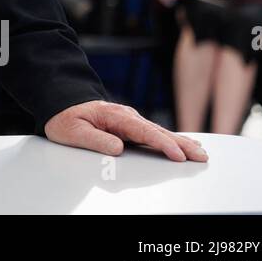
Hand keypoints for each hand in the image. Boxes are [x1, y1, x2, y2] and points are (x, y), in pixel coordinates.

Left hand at [44, 100, 207, 161]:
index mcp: (115, 116)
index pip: (144, 132)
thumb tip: (118, 148)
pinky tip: (184, 145)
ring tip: (200, 152)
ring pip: (160, 133)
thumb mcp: (73, 131)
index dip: (163, 144)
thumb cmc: (65, 118)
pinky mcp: (130, 127)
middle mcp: (126, 117)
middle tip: (201, 156)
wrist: (60, 104)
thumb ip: (96, 139)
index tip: (177, 155)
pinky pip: (155, 134)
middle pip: (159, 132)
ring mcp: (130, 121)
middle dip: (181, 144)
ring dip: (181, 143)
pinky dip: (172, 140)